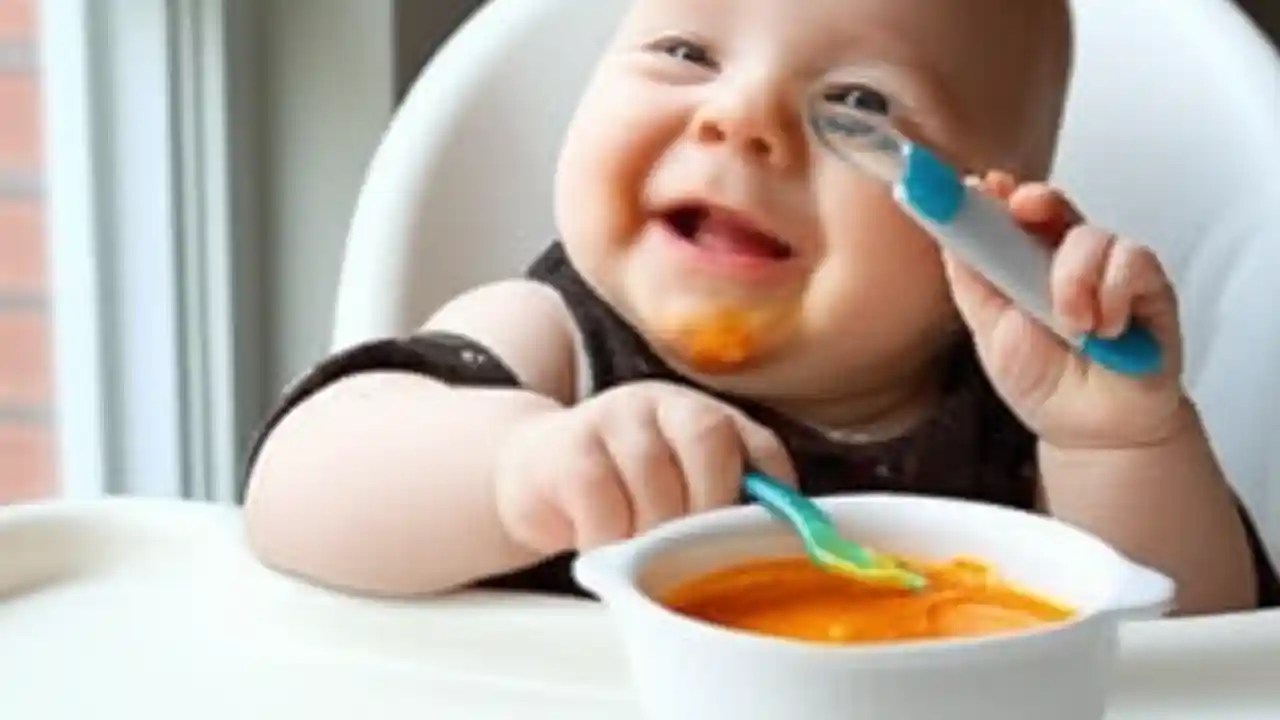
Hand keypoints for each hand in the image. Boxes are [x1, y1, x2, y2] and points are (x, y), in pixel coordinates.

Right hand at [494, 381, 795, 553]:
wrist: (530, 472)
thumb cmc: (620, 491)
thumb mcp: (677, 485)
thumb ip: (723, 498)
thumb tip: (774, 542)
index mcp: (703, 414)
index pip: (758, 444)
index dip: (769, 494)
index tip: (756, 537)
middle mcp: (662, 402)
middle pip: (709, 443)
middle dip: (706, 509)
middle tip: (685, 548)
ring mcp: (613, 418)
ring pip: (657, 482)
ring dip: (651, 534)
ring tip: (635, 548)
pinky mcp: (568, 449)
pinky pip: (605, 507)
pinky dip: (608, 539)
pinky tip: (599, 539)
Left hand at [944, 172, 1189, 449]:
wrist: (1091, 432)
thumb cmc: (1041, 381)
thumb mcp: (990, 332)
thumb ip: (972, 283)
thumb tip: (948, 233)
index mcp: (1021, 263)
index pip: (1007, 216)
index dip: (993, 196)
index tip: (980, 186)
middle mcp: (1064, 258)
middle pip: (1051, 206)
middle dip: (1035, 201)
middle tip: (1023, 208)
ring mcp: (1107, 268)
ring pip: (1090, 235)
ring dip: (1073, 278)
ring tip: (1072, 326)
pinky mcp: (1149, 284)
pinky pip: (1132, 261)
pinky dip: (1114, 292)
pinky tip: (1107, 329)